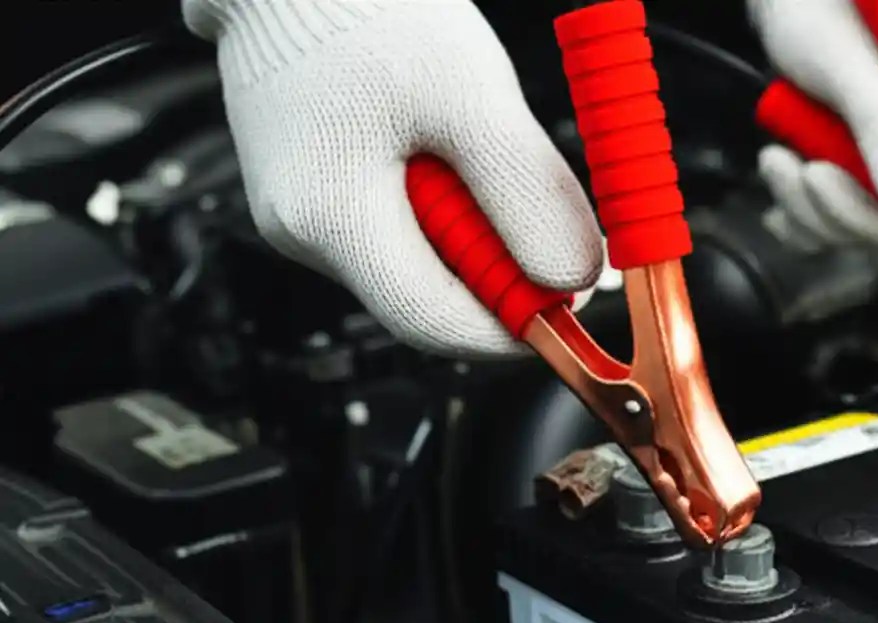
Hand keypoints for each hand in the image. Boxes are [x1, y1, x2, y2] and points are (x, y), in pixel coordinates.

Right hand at [183, 0, 602, 356]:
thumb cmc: (371, 9)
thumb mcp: (473, 100)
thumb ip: (526, 196)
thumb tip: (572, 279)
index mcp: (329, 217)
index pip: (433, 324)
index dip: (512, 329)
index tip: (570, 307)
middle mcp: (301, 230)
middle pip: (424, 297)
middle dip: (498, 273)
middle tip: (551, 225)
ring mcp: (298, 211)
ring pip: (412, 261)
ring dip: (472, 232)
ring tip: (487, 154)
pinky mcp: (310, 186)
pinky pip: (391, 224)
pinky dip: (442, 205)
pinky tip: (452, 151)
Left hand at [747, 0, 877, 293]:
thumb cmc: (823, 2)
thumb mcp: (846, 54)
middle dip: (859, 215)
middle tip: (810, 173)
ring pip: (876, 231)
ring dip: (818, 209)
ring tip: (783, 158)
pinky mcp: (865, 178)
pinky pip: (838, 228)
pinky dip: (801, 212)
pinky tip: (783, 167)